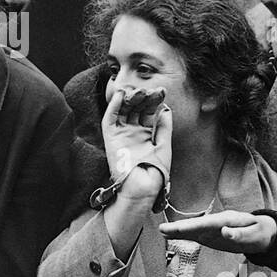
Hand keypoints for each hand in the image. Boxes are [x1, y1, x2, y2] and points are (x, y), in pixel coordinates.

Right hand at [101, 86, 171, 202]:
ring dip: (129, 98)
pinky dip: (113, 105)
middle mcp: (132, 131)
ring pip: (122, 110)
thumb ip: (163, 126)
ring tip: (138, 91)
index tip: (161, 91)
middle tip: (149, 90)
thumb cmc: (155, 170)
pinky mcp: (110, 138)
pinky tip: (120, 95)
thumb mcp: (164, 145)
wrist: (143, 186)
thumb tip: (166, 108)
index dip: (153, 100)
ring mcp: (121, 134)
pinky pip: (109, 119)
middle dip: (142, 97)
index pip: (148, 111)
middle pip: (135, 108)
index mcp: (145, 133)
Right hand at [159, 209, 276, 253]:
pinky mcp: (210, 235)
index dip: (194, 226)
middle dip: (180, 227)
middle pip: (196, 225)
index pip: (208, 223)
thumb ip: (240, 233)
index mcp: (227, 220)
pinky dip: (182, 235)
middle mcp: (217, 222)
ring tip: (161, 232)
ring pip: (193, 229)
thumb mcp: (255, 234)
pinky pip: (194, 235)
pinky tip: (169, 237)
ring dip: (178, 231)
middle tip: (162, 230)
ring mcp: (212, 228)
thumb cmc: (261, 232)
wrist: (263, 232)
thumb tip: (224, 231)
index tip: (180, 229)